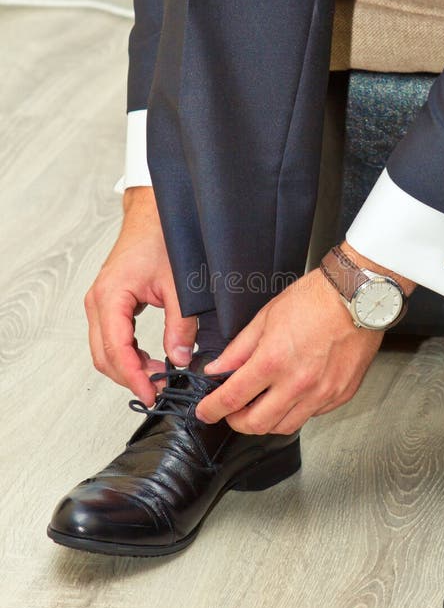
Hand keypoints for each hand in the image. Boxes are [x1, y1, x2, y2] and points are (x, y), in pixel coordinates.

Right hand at [84, 187, 197, 404]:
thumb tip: (181, 358)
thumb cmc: (163, 238)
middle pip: (103, 356)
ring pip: (104, 350)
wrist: (153, 214)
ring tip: (158, 377)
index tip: (153, 394)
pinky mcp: (108, 302)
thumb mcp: (179, 286)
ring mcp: (100, 302)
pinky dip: (127, 354)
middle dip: (129, 377)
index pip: (116, 351)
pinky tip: (150, 360)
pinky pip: (110, 338)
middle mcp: (98, 301)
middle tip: (159, 390)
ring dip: (127, 368)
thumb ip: (180, 325)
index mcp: (111, 297)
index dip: (134, 377)